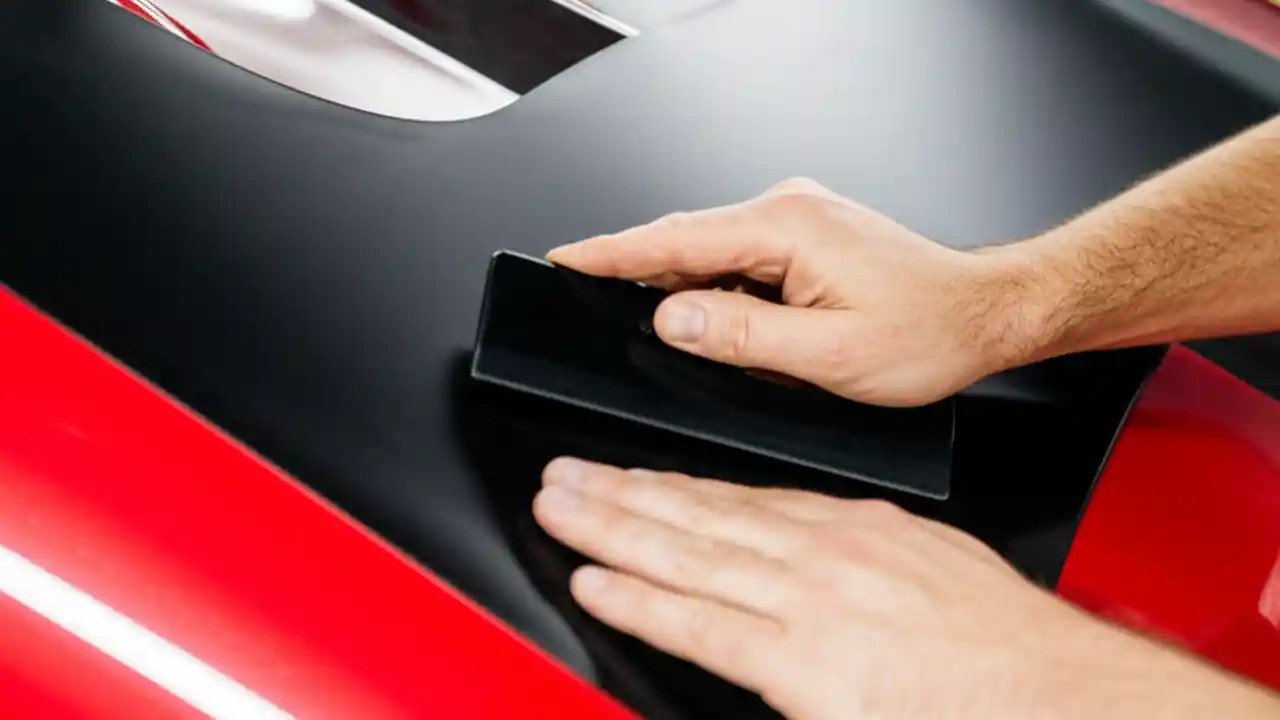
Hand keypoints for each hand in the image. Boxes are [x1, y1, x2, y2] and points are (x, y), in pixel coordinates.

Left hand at [532, 458, 1279, 718]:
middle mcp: (821, 552)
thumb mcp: (932, 566)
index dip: (672, 488)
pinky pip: (702, 626)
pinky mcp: (803, 663)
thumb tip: (815, 559)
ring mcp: (808, 603)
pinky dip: (643, 600)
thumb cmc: (1007, 643)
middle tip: (564, 475)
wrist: (1058, 690)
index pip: (740, 501)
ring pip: (686, 555)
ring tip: (560, 509)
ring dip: (612, 529)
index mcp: (852, 529)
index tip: (629, 476)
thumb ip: (866, 556)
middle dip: (622, 494)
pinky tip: (597, 581)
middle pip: (699, 514)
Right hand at [547, 179, 1040, 406]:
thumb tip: (672, 318)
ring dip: (682, 285)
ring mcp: (798, 220)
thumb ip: (742, 336)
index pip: (676, 238)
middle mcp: (789, 210)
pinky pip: (741, 258)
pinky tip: (714, 319)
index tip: (566, 258)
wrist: (985, 313)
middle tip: (590, 296)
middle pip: (687, 242)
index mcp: (788, 228)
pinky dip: (716, 286)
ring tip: (657, 320)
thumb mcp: (829, 354)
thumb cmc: (928, 333)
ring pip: (712, 253)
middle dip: (636, 272)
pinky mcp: (807, 238)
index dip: (613, 253)